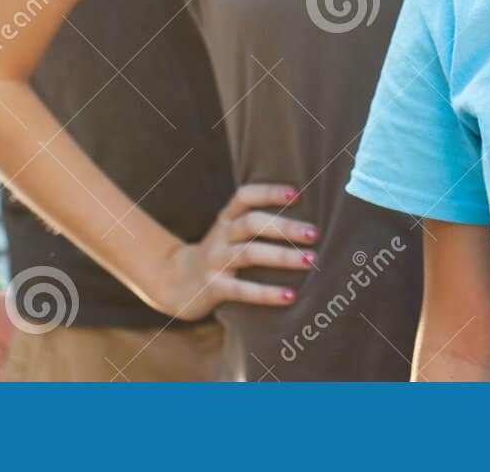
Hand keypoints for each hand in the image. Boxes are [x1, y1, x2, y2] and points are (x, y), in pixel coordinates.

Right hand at [155, 183, 316, 320]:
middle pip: (252, 223)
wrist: (174, 282)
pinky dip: (267, 293)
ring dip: (282, 256)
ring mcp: (215, 261)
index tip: (297, 193)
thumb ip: (255, 223)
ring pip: (249, 253)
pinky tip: (290, 296)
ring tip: (310, 260)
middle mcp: (220, 235)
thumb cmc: (218, 254)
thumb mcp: (229, 233)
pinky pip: (242, 289)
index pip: (245, 196)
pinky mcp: (212, 287)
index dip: (269, 192)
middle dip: (285, 227)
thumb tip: (305, 218)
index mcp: (226, 218)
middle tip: (314, 233)